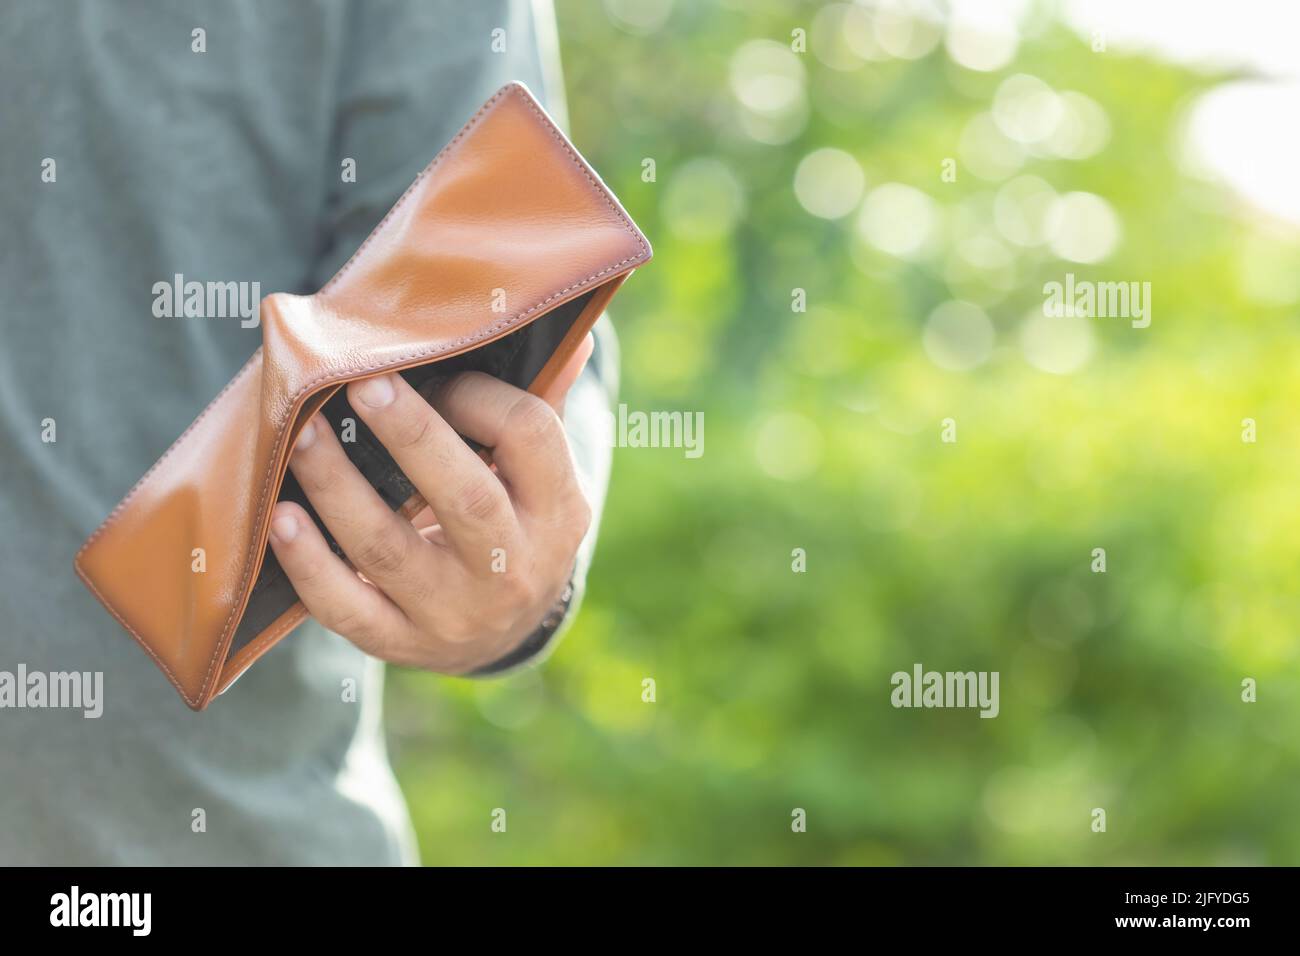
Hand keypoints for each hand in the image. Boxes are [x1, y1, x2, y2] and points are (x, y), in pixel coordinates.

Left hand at [266, 335, 594, 673]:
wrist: (505, 635)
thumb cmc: (517, 527)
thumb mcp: (546, 479)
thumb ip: (546, 405)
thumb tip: (575, 337)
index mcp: (558, 512)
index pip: (530, 437)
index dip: (481, 396)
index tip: (437, 375)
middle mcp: (513, 567)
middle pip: (466, 495)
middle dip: (411, 435)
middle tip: (361, 384)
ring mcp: (455, 613)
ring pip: (390, 549)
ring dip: (338, 487)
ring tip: (299, 435)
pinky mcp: (403, 644)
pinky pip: (348, 610)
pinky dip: (310, 565)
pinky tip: (280, 519)